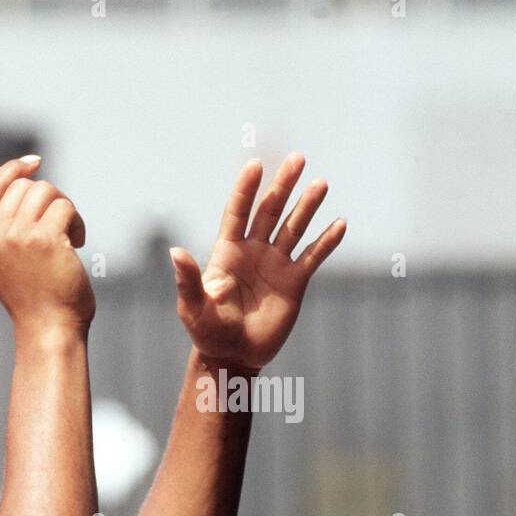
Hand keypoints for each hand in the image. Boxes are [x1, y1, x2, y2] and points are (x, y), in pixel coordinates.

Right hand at [0, 156, 93, 334]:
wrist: (48, 329)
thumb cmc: (34, 299)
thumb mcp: (5, 263)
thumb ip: (4, 229)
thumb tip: (27, 185)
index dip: (13, 169)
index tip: (34, 163)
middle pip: (24, 187)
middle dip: (50, 199)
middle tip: (64, 225)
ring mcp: (17, 236)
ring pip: (46, 192)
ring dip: (65, 210)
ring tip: (72, 236)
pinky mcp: (45, 239)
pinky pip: (65, 208)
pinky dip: (78, 223)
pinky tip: (79, 243)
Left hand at [170, 153, 345, 371]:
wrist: (234, 357)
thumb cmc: (207, 332)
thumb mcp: (193, 308)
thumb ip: (188, 280)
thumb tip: (175, 252)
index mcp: (227, 251)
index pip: (238, 212)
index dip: (246, 189)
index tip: (255, 164)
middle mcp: (253, 251)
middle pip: (270, 210)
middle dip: (283, 185)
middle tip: (297, 158)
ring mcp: (275, 265)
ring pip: (293, 228)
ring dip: (307, 206)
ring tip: (321, 184)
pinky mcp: (294, 283)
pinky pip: (312, 257)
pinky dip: (326, 242)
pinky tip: (339, 224)